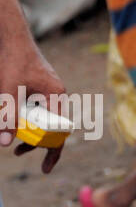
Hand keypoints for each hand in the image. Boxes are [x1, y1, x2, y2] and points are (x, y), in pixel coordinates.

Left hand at [0, 40, 66, 173]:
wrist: (11, 39)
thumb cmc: (13, 62)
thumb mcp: (7, 92)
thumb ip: (7, 117)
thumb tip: (5, 143)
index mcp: (56, 96)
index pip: (60, 130)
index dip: (53, 150)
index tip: (46, 167)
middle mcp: (55, 95)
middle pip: (52, 127)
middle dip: (37, 143)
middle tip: (19, 154)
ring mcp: (46, 92)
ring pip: (42, 119)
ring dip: (29, 132)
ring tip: (14, 144)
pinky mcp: (36, 89)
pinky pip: (35, 110)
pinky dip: (24, 119)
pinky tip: (12, 120)